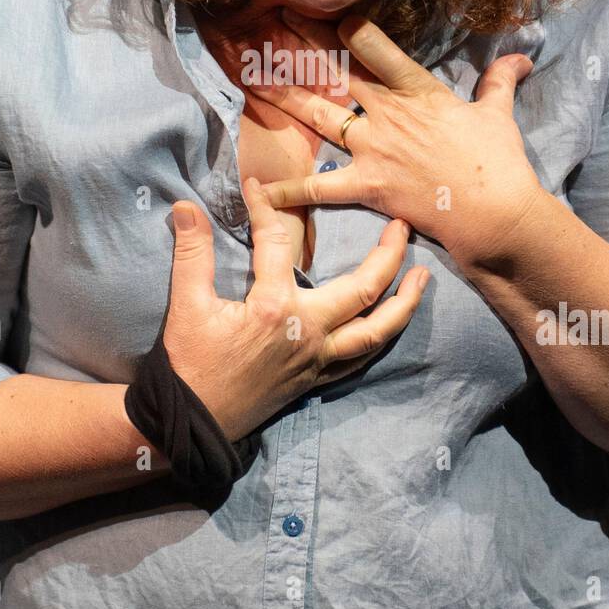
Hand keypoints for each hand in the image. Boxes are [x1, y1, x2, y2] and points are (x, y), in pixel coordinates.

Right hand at [161, 177, 429, 440]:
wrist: (192, 422)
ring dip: (403, 303)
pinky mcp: (316, 379)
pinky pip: (360, 358)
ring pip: (376, 331)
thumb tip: (185, 207)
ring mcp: (317, 359)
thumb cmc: (190, 363)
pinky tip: (390, 324)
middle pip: (362, 289)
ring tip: (423, 278)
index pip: (277, 243)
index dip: (266, 209)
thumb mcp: (187, 304)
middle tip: (402, 225)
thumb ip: (192, 253)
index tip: (258, 186)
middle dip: (388, 255)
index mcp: (276, 307)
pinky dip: (381, 339)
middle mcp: (308, 331)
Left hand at [249, 8, 543, 273]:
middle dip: (301, 45)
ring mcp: (373, 148)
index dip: (349, 28)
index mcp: (417, 89)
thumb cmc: (499, 161)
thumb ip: (500, 81)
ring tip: (251, 76)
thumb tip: (523, 56)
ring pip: (318, 114)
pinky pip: (320, 187)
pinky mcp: (367, 186)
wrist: (494, 212)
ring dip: (282, 94)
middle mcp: (388, 113)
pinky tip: (260, 187)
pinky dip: (289, 189)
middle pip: (335, 72)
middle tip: (271, 22)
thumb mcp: (498, 114)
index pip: (376, 47)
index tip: (328, 11)